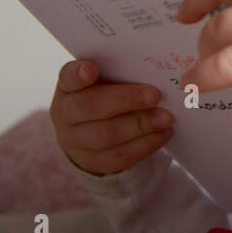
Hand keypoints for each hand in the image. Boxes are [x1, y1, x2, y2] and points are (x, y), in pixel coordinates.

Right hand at [49, 60, 173, 175]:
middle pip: (91, 107)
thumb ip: (121, 74)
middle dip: (125, 100)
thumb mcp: (104, 82)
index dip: (78, 74)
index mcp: (68, 87)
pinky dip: (144, 145)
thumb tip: (154, 72)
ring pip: (106, 135)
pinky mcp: (92, 162)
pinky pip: (119, 156)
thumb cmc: (105, 96)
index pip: (69, 78)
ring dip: (140, 126)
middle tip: (154, 96)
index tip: (91, 70)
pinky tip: (162, 134)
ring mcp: (75, 141)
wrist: (90, 133)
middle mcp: (65, 114)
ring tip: (166, 118)